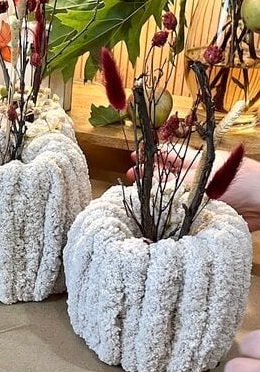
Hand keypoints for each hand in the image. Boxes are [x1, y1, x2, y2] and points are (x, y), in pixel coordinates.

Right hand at [126, 148, 259, 231]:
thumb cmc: (240, 182)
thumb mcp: (201, 178)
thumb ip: (175, 182)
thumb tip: (149, 183)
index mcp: (197, 161)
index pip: (169, 155)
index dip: (151, 155)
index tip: (134, 157)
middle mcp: (196, 177)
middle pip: (167, 174)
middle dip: (148, 175)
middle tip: (130, 177)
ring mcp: (200, 194)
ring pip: (172, 194)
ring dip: (156, 195)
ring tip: (139, 198)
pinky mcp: (204, 212)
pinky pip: (181, 212)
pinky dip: (168, 214)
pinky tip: (156, 216)